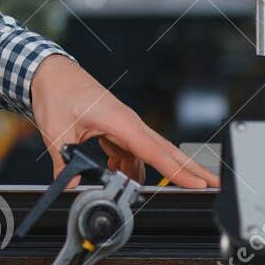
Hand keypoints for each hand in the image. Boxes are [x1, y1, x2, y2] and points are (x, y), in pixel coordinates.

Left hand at [29, 54, 219, 188]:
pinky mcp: (117, 129)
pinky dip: (132, 168)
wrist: (51, 72)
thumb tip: (69, 187)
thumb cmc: (57, 91)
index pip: (153, 150)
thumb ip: (64, 162)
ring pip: (150, 154)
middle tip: (213, 186)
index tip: (197, 183)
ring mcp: (124, 126)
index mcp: (119, 120)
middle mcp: (127, 122)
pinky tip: (122, 178)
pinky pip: (133, 153)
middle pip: (164, 150)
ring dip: (154, 173)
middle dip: (190, 169)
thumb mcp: (56, 129)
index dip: (177, 170)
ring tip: (158, 192)